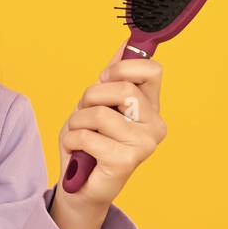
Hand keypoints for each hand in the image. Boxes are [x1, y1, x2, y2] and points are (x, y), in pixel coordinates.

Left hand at [56, 39, 166, 208]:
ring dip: (78, 122)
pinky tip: (78, 151)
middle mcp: (156, 125)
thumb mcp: (97, 102)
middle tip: (85, 115)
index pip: (152, 69)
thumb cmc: (89, 143)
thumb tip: (128, 41)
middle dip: (90, 97)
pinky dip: (72, 140)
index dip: (120, 68)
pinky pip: (87, 136)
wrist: (80, 187)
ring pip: (100, 113)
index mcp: (152, 107)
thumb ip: (113, 75)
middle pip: (122, 89)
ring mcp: (144, 144)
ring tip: (80, 135)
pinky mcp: (127, 161)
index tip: (104, 79)